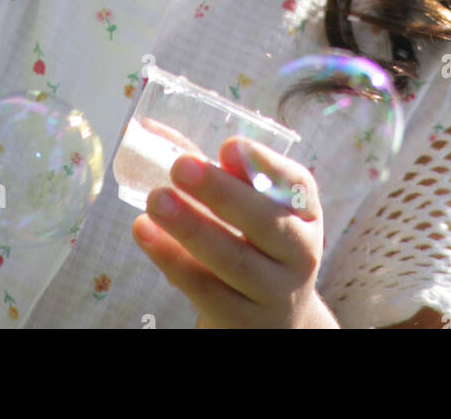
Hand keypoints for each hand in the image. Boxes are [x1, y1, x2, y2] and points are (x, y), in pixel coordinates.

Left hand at [131, 137, 339, 328]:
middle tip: (181, 166)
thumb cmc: (253, 245)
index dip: (264, 164)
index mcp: (305, 212)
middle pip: (264, 222)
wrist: (273, 322)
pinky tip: (145, 233)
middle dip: (221, 193)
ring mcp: (273, 292)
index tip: (227, 146)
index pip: (296, 184)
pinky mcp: (241, 322)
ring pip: (232, 260)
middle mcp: (299, 252)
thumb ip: (209, 169)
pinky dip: (172, 260)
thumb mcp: (250, 208)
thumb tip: (149, 129)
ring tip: (156, 200)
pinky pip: (205, 290)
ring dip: (191, 228)